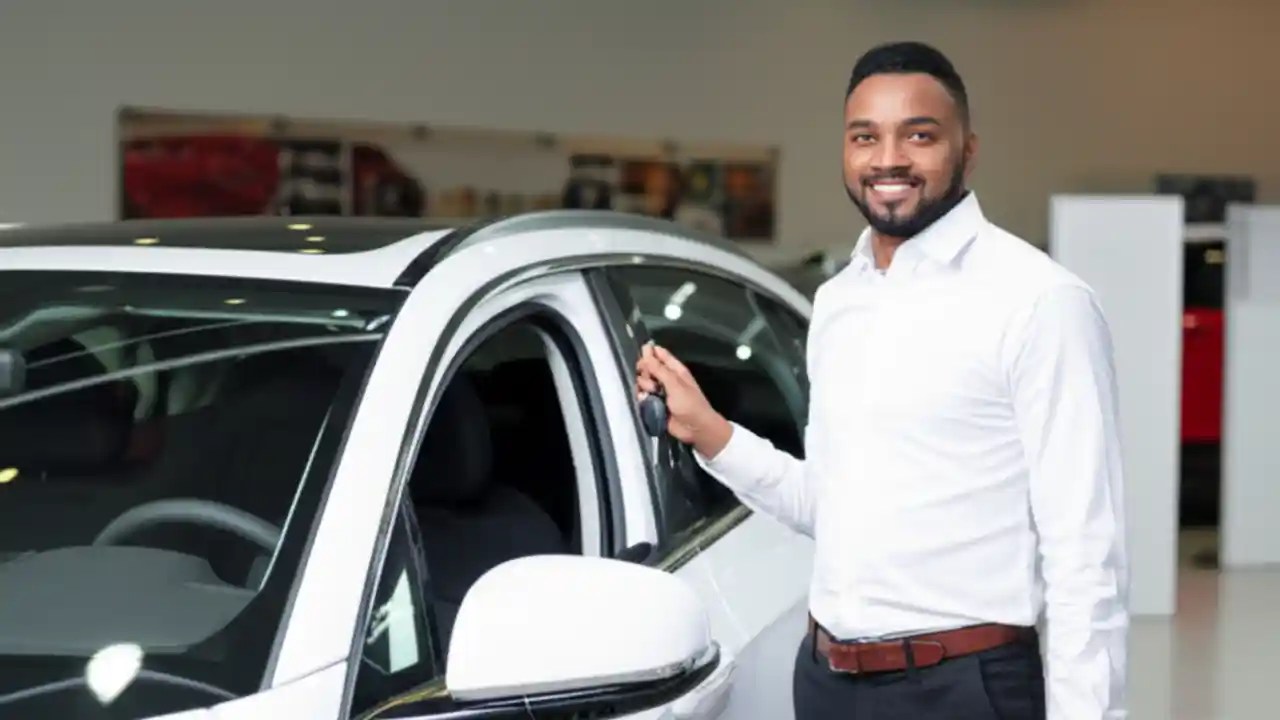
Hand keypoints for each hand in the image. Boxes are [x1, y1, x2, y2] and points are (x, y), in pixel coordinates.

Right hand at [635, 342, 732, 458]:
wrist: (694, 429)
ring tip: (652, 393)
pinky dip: (641, 397)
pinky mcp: (654, 403)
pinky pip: (642, 395)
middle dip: (645, 372)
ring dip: (644, 386)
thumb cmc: (690, 404)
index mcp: (675, 369)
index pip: (658, 354)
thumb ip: (659, 369)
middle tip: (651, 380)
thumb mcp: (675, 384)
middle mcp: (666, 378)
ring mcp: (659, 391)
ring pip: (642, 382)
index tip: (644, 360)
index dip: (649, 353)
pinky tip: (645, 399)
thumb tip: (646, 350)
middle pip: (647, 367)